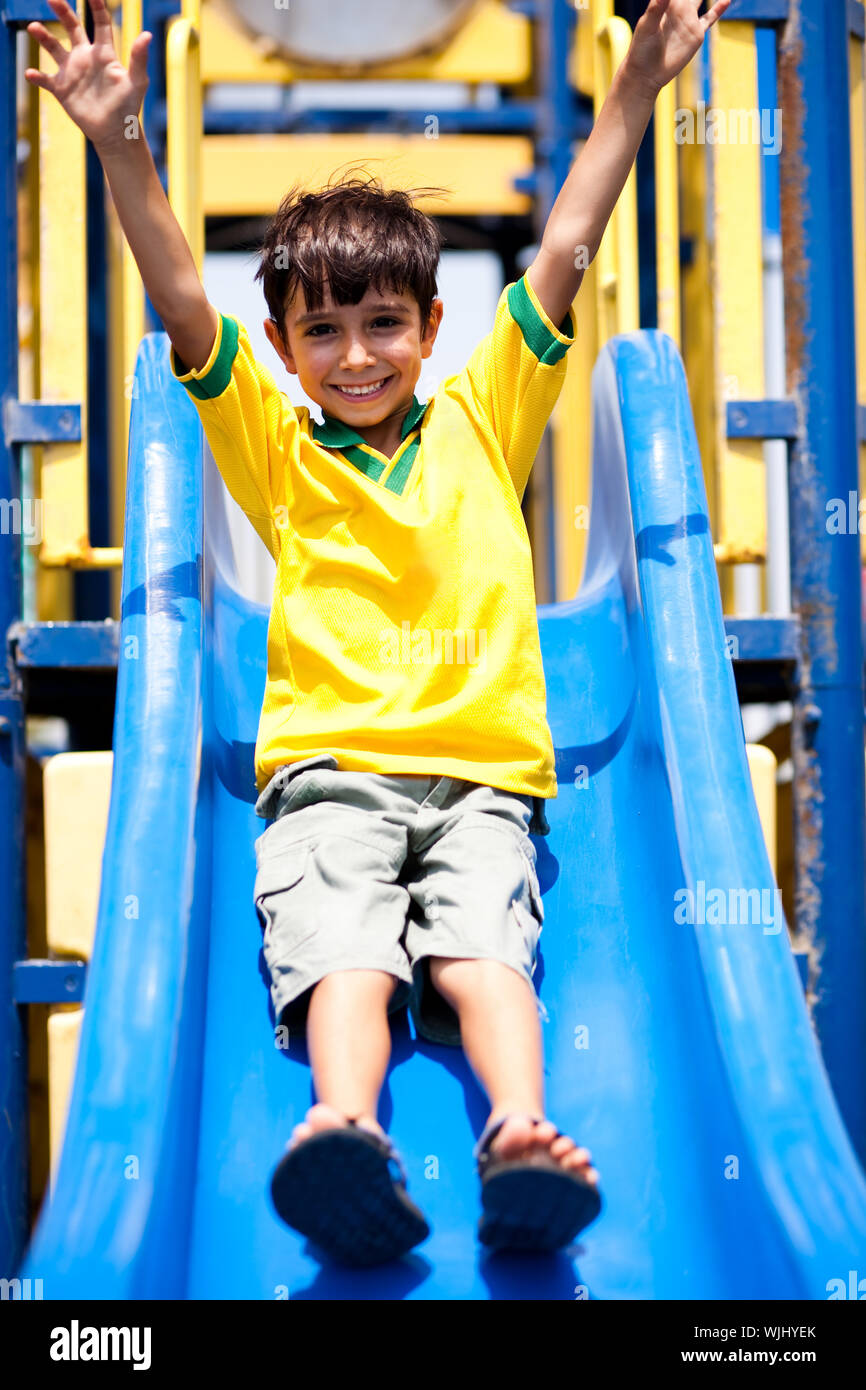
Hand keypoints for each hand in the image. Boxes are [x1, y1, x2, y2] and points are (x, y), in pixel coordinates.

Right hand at [24, 0, 150, 150]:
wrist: (116, 133)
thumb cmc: (129, 107)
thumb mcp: (137, 81)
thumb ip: (139, 58)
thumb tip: (147, 34)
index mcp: (104, 53)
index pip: (101, 23)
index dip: (97, 6)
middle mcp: (85, 57)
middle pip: (72, 27)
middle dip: (62, 11)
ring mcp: (72, 72)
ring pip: (54, 48)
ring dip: (43, 37)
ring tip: (34, 28)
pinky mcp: (62, 89)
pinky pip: (45, 80)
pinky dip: (37, 77)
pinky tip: (30, 74)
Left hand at [625, 0, 730, 94]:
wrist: (646, 74)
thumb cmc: (641, 50)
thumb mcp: (647, 26)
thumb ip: (656, 7)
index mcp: (666, 2)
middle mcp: (679, 8)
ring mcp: (688, 21)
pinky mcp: (696, 35)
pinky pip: (710, 19)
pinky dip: (718, 9)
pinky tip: (727, 0)